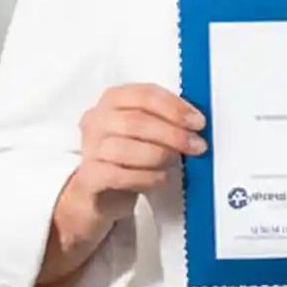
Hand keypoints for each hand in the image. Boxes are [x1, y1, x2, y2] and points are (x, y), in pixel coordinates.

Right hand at [69, 83, 205, 224]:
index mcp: (114, 99)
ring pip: (125, 148)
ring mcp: (90, 147)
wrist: (102, 192)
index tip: (197, 122)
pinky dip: (146, 177)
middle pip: (136, 121)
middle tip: (196, 145)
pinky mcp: (89, 176)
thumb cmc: (130, 156)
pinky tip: (161, 178)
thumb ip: (167, 121)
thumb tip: (195, 123)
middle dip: (172, 134)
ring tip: (175, 163)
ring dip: (159, 156)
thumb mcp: (149, 132)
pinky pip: (119, 175)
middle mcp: (97, 119)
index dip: (175, 107)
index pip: (145, 94)